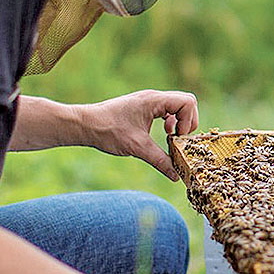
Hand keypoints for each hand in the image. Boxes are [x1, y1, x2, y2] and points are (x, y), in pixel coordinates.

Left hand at [79, 90, 197, 179]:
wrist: (85, 125)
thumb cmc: (108, 131)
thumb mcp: (137, 148)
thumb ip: (160, 161)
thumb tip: (176, 175)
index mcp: (154, 101)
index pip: (188, 102)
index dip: (188, 121)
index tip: (176, 137)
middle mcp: (154, 97)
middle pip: (187, 103)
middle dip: (187, 122)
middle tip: (176, 138)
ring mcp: (149, 101)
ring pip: (178, 107)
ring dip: (179, 122)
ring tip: (169, 137)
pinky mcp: (144, 107)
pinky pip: (167, 110)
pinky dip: (170, 122)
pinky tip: (161, 134)